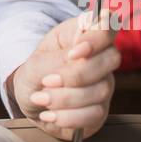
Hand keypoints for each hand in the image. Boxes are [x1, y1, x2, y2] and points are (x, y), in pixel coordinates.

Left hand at [10, 9, 120, 141]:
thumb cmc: (34, 73)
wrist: (28, 100)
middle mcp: (100, 57)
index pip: (107, 25)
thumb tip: (75, 59)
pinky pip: (95, 114)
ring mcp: (104, 84)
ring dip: (65, 98)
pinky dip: (67, 117)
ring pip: (101, 90)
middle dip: (76, 74)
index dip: (97, 38)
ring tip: (41, 98)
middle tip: (47, 80)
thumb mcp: (34, 63)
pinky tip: (50, 114)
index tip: (74, 52)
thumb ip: (55, 60)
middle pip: (112, 59)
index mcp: (82, 35)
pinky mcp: (101, 109)